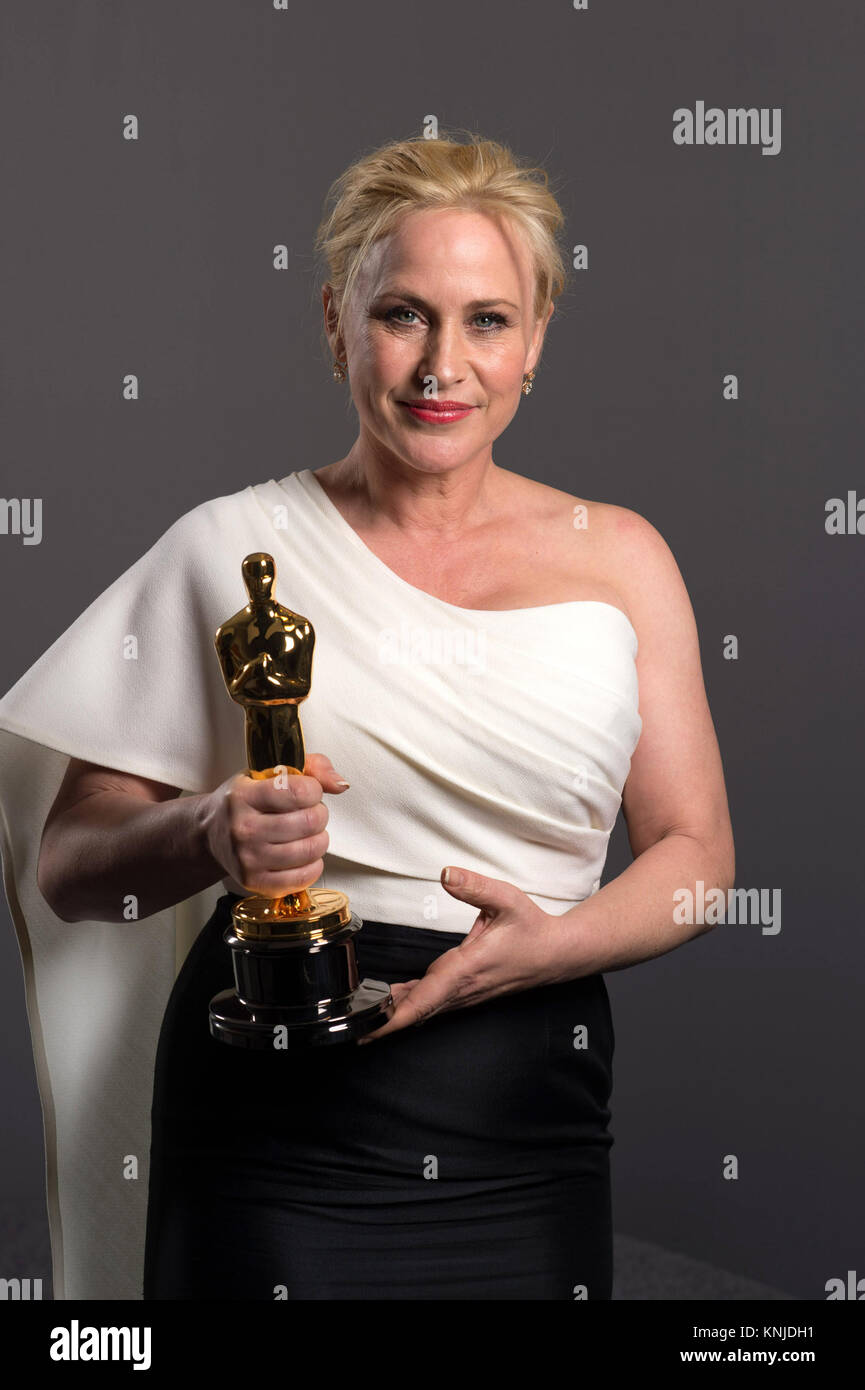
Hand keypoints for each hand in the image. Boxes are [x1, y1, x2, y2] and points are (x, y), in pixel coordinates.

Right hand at [200, 753, 348, 896]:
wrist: (209, 833)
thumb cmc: (243, 801)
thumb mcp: (269, 771)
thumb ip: (312, 767)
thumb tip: (340, 784)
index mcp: (244, 796)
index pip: (300, 792)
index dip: (314, 790)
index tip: (307, 792)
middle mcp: (243, 829)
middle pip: (310, 822)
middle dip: (319, 814)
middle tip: (308, 813)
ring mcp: (248, 859)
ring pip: (310, 850)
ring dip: (319, 839)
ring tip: (307, 833)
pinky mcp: (255, 882)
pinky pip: (303, 877)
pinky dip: (313, 865)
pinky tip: (302, 854)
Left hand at [357, 866, 566, 1043]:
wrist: (557, 954)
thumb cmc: (532, 928)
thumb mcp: (507, 899)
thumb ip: (474, 886)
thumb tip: (446, 873)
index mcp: (467, 968)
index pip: (426, 999)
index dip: (396, 1017)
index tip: (371, 1029)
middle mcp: (463, 988)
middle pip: (417, 1011)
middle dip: (384, 1022)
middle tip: (349, 1028)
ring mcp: (466, 994)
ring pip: (424, 1010)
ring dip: (394, 1014)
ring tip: (361, 1017)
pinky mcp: (468, 993)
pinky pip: (434, 1004)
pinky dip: (411, 1007)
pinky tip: (392, 1002)